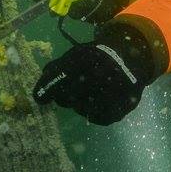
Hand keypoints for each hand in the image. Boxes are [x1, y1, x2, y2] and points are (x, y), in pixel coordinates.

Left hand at [32, 21, 157, 124]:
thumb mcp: (78, 54)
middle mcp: (101, 75)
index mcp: (87, 58)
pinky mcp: (121, 108)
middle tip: (63, 95)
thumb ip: (58, 67)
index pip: (61, 76)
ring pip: (82, 108)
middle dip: (62, 97)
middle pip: (69, 95)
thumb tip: (42, 81)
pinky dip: (92, 113)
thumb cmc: (98, 57)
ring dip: (77, 104)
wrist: (132, 60)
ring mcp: (112, 93)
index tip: (38, 98)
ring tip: (83, 96)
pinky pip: (98, 118)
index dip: (47, 88)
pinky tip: (94, 103)